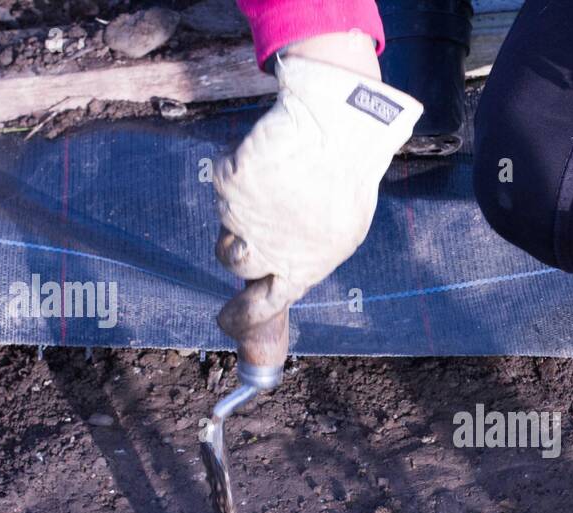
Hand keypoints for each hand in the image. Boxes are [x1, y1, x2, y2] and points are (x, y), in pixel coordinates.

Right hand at [213, 35, 421, 347]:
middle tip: (249, 230)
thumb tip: (285, 268)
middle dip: (237, 248)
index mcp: (300, 270)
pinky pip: (226, 182)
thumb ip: (308, 255)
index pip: (261, 309)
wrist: (336, 130)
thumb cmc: (347, 182)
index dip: (240, 319)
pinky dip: (242, 170)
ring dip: (242, 208)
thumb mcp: (341, 233)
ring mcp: (243, 218)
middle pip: (233, 263)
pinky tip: (269, 159)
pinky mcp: (229, 184)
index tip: (225, 322)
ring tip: (273, 183)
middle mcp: (266, 251)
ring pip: (228, 222)